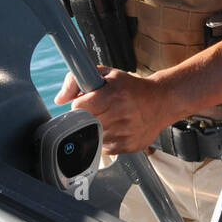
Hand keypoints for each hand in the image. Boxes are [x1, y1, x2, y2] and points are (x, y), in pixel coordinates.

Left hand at [55, 67, 171, 154]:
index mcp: (114, 94)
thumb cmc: (131, 87)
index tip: (88, 101)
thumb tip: (59, 99)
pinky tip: (118, 128)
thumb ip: (77, 80)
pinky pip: (104, 148)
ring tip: (111, 118)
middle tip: (100, 109)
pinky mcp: (128, 146)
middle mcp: (120, 114)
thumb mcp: (106, 74)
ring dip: (97, 129)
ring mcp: (125, 132)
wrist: (162, 101)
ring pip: (94, 136)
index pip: (79, 107)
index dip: (81, 104)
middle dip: (88, 116)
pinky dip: (106, 139)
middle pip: (85, 122)